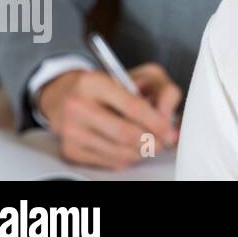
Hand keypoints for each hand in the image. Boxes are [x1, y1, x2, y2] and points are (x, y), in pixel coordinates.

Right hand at [37, 63, 180, 169]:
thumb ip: (164, 90)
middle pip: (125, 134)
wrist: (68, 95)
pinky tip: (131, 148)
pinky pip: (108, 161)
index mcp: (94, 82)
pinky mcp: (71, 150)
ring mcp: (71, 131)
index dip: (156, 122)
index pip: (132, 107)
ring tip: (150, 143)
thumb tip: (167, 116)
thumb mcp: (142, 75)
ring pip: (118, 151)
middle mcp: (77, 106)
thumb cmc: (111, 85)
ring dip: (141, 151)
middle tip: (163, 141)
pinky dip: (126, 158)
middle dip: (151, 140)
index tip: (169, 130)